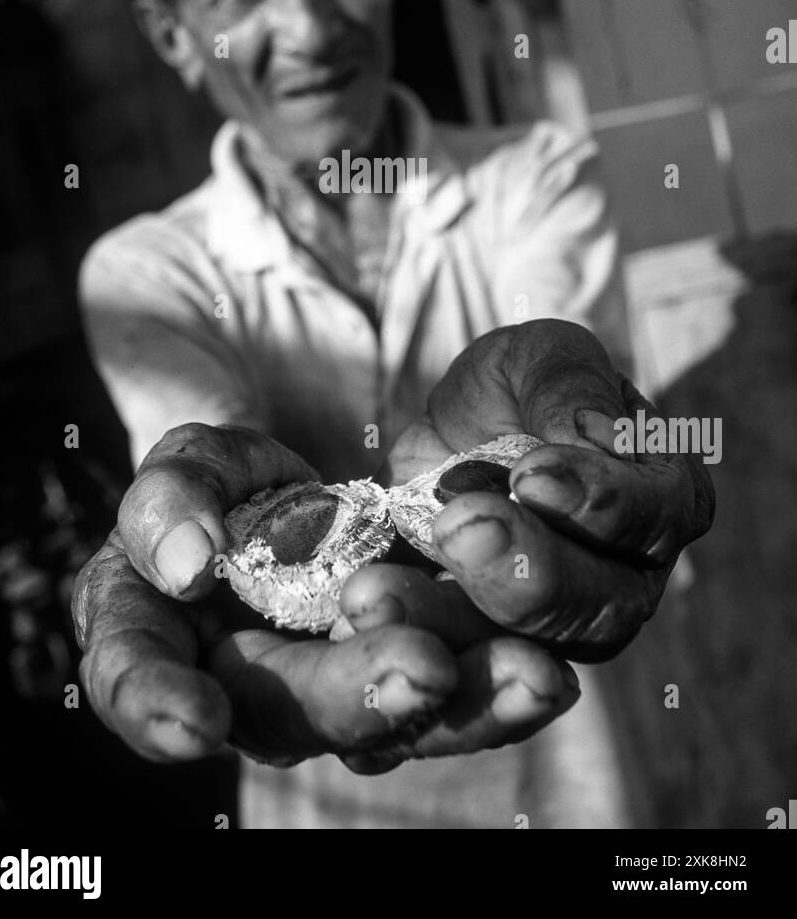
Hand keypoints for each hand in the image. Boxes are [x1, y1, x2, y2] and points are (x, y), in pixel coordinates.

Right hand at [72, 422, 579, 771]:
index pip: (135, 679)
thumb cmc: (221, 487)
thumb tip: (188, 561)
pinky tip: (544, 669)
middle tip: (419, 670)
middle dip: (356, 698)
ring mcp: (336, 699)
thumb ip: (172, 498)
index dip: (156, 703)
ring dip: (461, 704)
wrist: (297, 496)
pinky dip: (499, 687)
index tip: (196, 721)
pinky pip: (455, 697)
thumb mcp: (191, 463)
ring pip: (392, 725)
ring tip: (526, 672)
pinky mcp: (413, 680)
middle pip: (290, 715)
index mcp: (159, 640)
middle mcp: (247, 695)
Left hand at [340, 321, 715, 662]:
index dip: (599, 503)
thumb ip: (568, 388)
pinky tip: (362, 611)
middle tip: (460, 522)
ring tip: (385, 585)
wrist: (448, 433)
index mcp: (663, 502)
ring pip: (522, 654)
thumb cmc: (518, 385)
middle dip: (529, 570)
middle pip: (599, 605)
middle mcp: (625, 581)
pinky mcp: (480, 652)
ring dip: (453, 621)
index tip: (533, 475)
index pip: (654, 518)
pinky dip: (403, 642)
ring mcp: (556, 631)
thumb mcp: (540, 357)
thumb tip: (589, 438)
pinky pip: (447, 666)